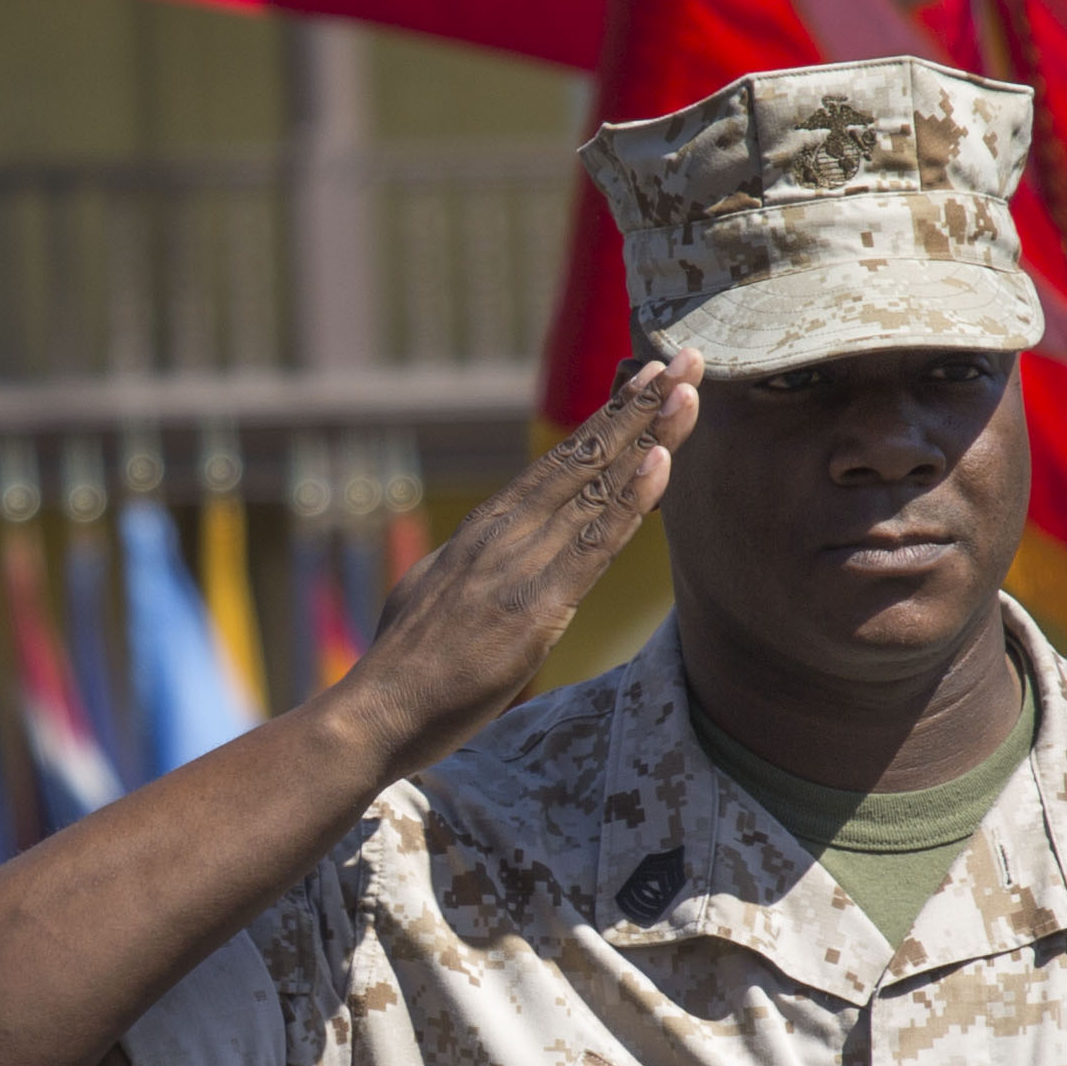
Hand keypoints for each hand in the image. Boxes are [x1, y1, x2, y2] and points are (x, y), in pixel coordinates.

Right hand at [334, 349, 698, 779]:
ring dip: (649, 435)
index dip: (608, 418)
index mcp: (487, 529)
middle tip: (685, 358)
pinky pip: (594, 546)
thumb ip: (472, 566)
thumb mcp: (437, 591)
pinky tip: (661, 462)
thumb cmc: (407, 665)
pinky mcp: (536, 607)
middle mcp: (507, 532)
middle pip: (585, 457)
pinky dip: (630, 501)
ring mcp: (521, 565)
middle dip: (639, 406)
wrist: (379, 707)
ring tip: (687, 389)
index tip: (644, 378)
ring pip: (596, 488)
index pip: (560, 461)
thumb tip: (484, 554)